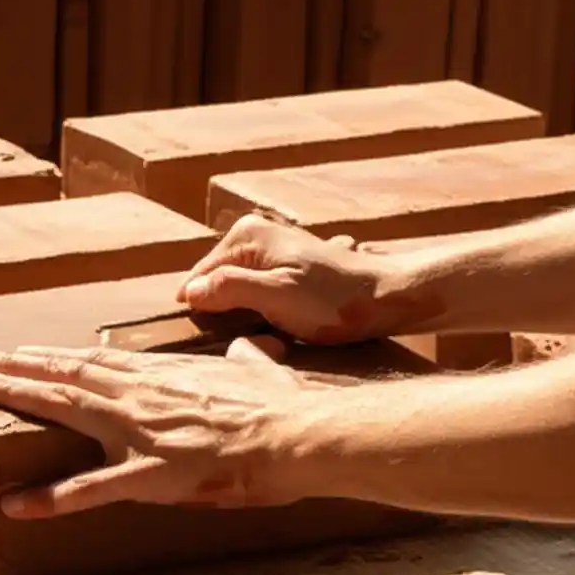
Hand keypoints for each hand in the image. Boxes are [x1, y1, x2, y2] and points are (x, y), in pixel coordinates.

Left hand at [0, 337, 335, 519]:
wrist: (298, 433)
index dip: (48, 357)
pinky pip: (90, 489)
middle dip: (9, 368)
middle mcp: (138, 394)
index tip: (15, 352)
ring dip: (11, 397)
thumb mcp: (258, 369)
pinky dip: (49, 498)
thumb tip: (246, 349)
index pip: (91, 360)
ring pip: (60, 407)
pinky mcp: (150, 475)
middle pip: (60, 374)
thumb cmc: (282, 405)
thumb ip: (242, 359)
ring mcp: (139, 431)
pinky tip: (14, 504)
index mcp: (160, 374)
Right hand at [177, 214, 432, 343]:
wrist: (386, 298)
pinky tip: (275, 326)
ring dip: (241, 315)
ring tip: (264, 335)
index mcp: (245, 235)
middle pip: (214, 283)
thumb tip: (188, 293)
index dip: (204, 314)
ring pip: (232, 288)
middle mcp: (253, 233)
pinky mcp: (284, 264)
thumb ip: (230, 289)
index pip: (198, 280)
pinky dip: (256, 309)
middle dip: (222, 312)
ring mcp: (269, 248)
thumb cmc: (333, 302)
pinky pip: (251, 289)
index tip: (223, 341)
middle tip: (249, 339)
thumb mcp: (276, 297)